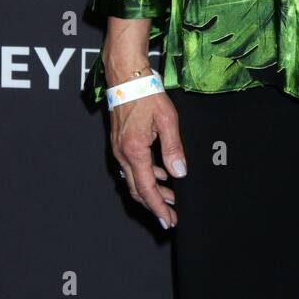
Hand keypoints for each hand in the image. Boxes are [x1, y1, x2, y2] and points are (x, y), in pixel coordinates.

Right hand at [109, 85, 187, 230]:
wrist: (125, 76)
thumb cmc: (147, 94)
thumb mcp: (167, 119)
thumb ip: (173, 148)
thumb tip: (179, 173)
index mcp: (134, 151)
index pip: (147, 188)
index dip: (158, 207)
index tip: (168, 221)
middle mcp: (122, 154)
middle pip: (137, 190)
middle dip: (154, 205)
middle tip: (170, 217)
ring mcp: (118, 149)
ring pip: (133, 180)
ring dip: (151, 191)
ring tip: (171, 197)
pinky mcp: (120, 143)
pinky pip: (131, 168)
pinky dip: (146, 176)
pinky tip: (161, 174)